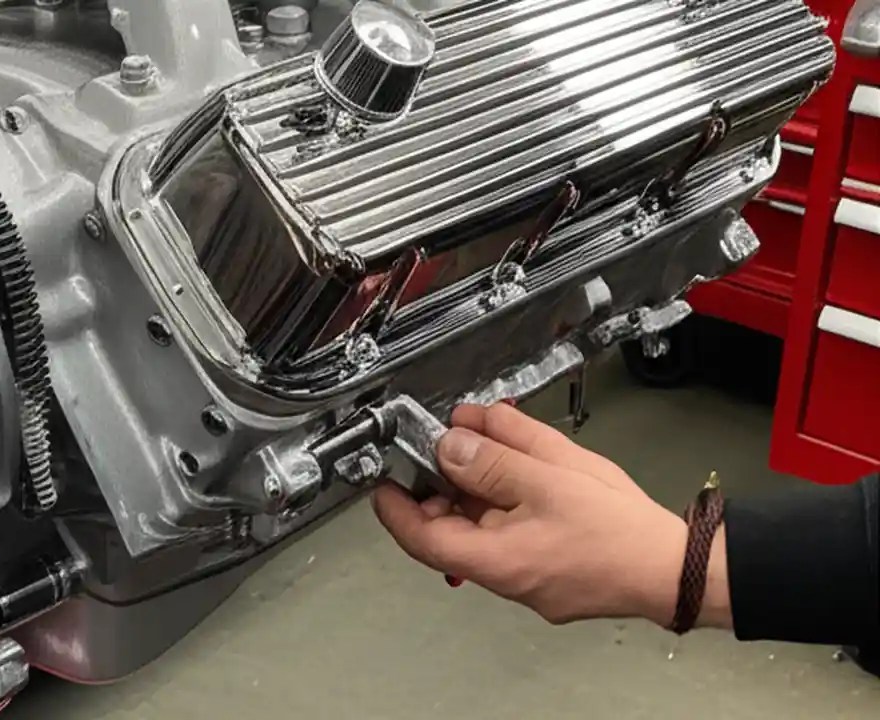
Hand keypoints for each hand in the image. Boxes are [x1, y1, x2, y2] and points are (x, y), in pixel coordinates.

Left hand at [372, 403, 728, 627]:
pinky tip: (527, 471)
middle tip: (452, 445)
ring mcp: (531, 579)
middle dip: (446, 484)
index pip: (421, 539)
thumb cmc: (621, 532)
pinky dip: (511, 502)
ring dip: (482, 487)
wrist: (682, 569)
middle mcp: (507, 577)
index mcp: (497, 560)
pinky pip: (516, 533)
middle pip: (453, 530)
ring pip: (486, 527)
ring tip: (495, 444)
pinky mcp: (553, 572)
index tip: (385, 481)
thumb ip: (495, 456)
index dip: (397, 508)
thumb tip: (452, 442)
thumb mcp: (550, 476)